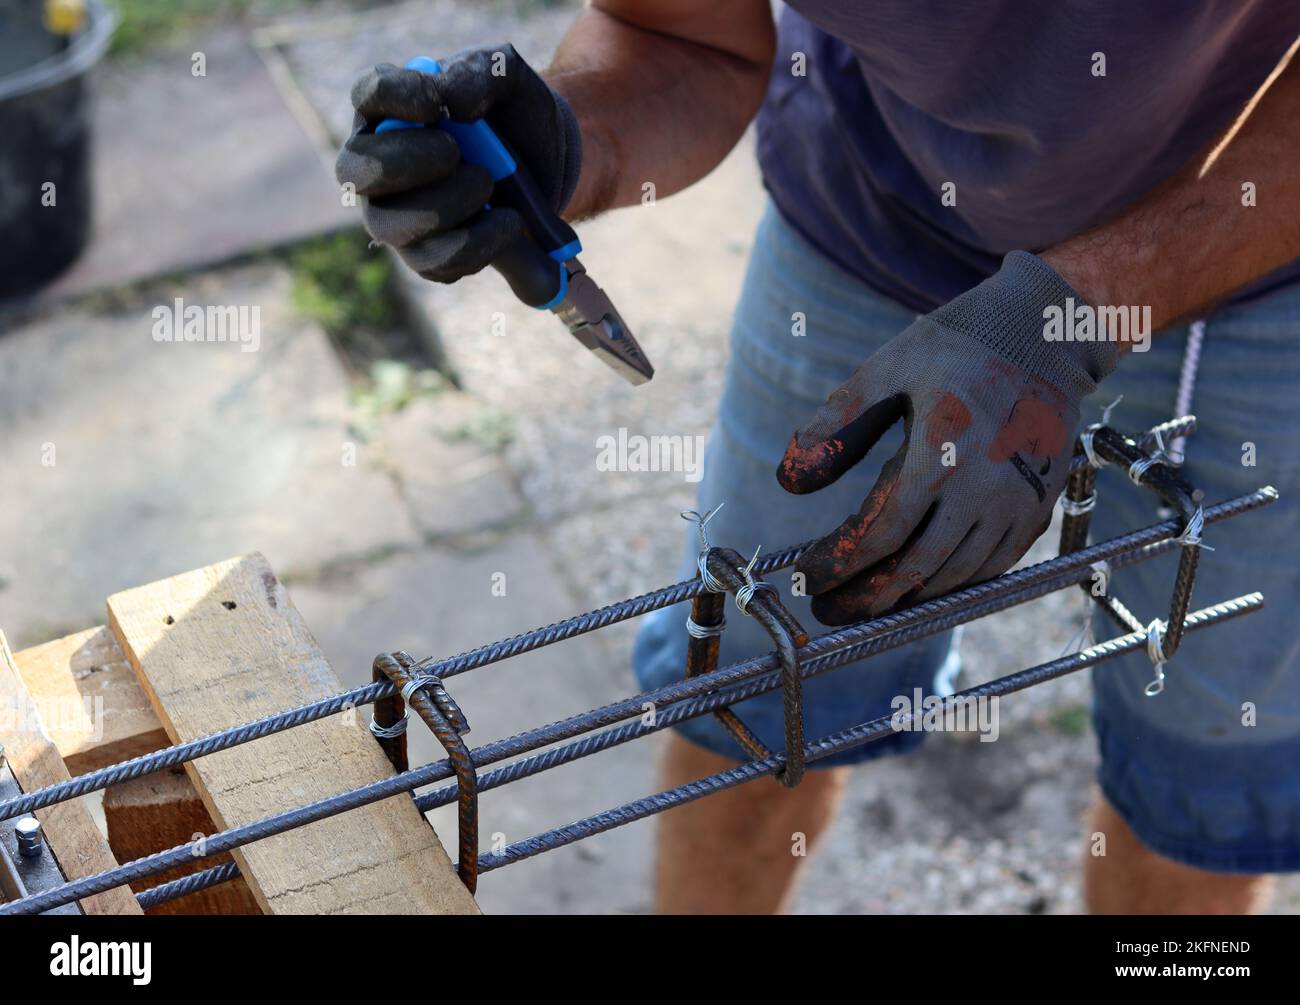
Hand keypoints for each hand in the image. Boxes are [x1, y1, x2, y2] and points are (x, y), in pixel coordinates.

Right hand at [334, 44, 581, 282]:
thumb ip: (484, 72)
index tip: (438, 106)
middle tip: (456, 153)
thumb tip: (453, 105)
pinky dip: (474, 245)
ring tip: (489, 185)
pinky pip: (431, 264)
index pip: (370, 96)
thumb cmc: (515, 113)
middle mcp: (377, 163)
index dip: (396, 99)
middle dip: (409, 163)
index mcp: (389, 107)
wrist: (551, 165)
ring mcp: (395, 215)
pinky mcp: (425, 255)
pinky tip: (507, 223)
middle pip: (357, 171)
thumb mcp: (509, 77)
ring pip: (390, 226)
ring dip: (445, 207)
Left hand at [777, 252, 1117, 625]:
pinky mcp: (1038, 509)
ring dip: (907, 598)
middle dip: (865, 599)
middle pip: (917, 570)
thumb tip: (787, 481)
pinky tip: (919, 584)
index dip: (838, 564)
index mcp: (940, 453)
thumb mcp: (885, 370)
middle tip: (828, 612)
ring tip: (866, 603)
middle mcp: (984, 488)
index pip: (880, 533)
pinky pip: (993, 567)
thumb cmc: (955, 348)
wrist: (1045, 334)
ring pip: (956, 576)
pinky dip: (952, 583)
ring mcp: (1017, 503)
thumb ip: (835, 425)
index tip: (807, 576)